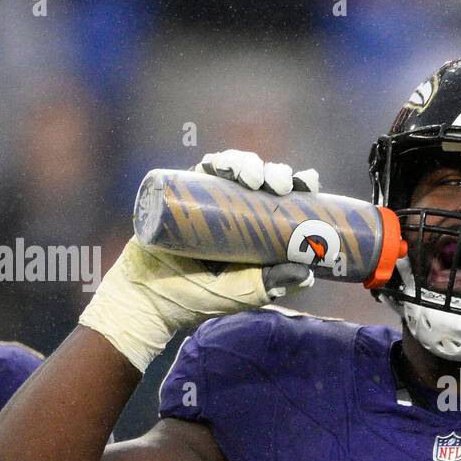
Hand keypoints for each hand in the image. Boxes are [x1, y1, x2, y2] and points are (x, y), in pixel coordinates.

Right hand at [195, 149, 323, 297]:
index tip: (309, 183)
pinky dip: (218, 161)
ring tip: (252, 178)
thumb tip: (308, 273)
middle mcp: (237, 210)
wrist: (152, 299)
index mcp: (258, 230)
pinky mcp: (184, 193)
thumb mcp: (246, 292)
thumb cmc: (201, 298)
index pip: (284, 201)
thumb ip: (274, 283)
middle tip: (280, 185)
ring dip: (249, 163)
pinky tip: (227, 167)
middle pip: (264, 180)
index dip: (300, 186)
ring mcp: (210, 200)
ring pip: (236, 169)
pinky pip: (204, 170)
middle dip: (277, 173)